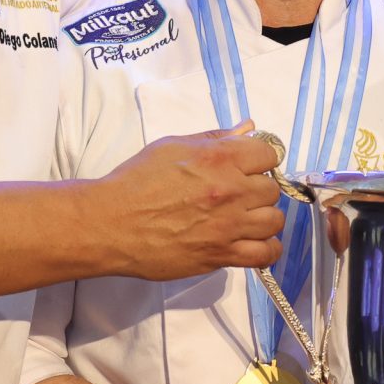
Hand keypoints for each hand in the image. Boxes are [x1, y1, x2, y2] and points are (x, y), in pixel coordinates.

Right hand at [95, 127, 283, 279]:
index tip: (248, 167)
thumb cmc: (136, 182)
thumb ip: (215, 138)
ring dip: (262, 218)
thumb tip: (249, 128)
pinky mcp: (221, 255)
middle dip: (258, 189)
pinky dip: (267, 249)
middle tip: (238, 194)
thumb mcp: (173, 146)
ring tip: (245, 218)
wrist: (110, 223)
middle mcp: (230, 190)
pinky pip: (265, 254)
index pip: (269, 153)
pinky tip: (254, 242)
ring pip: (274, 221)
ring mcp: (228, 225)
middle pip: (272, 188)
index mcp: (219, 158)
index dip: (259, 159)